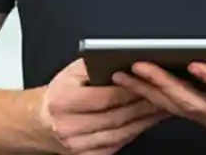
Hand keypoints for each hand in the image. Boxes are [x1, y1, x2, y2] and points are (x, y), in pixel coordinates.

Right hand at [36, 58, 168, 154]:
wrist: (38, 122)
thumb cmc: (58, 94)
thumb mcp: (71, 73)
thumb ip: (95, 65)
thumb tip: (123, 60)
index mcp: (64, 101)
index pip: (106, 97)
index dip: (132, 90)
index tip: (152, 82)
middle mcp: (69, 127)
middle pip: (117, 117)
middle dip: (146, 105)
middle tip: (167, 93)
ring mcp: (78, 146)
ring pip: (121, 133)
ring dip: (146, 120)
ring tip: (164, 106)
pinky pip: (117, 144)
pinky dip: (135, 132)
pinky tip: (147, 121)